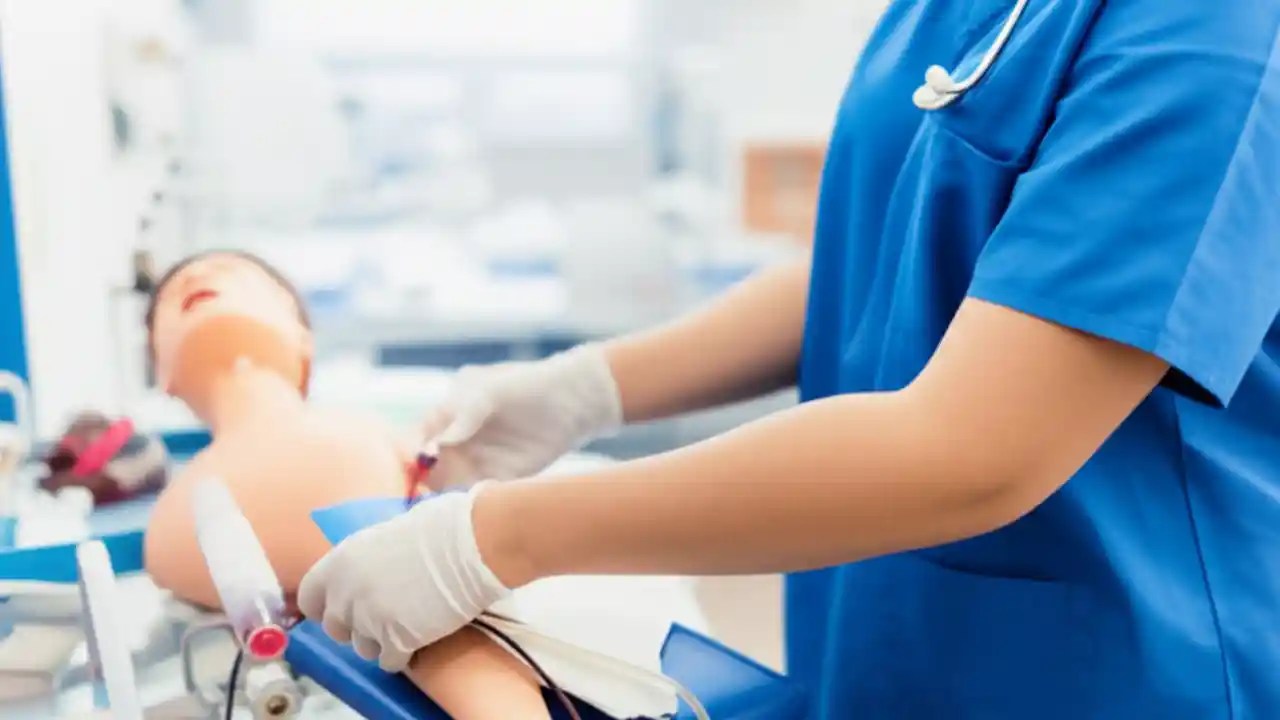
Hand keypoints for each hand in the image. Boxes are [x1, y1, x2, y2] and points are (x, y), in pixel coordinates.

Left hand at [296, 485, 510, 671]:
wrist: (473, 543)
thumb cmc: (439, 529)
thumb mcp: (385, 535)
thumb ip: (363, 561)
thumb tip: (359, 575)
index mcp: (340, 562)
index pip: (310, 598)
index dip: (326, 606)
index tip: (343, 608)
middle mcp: (347, 592)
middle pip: (336, 628)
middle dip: (357, 626)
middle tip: (384, 615)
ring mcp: (371, 618)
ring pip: (362, 648)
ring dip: (381, 641)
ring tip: (409, 623)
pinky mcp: (398, 639)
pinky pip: (389, 662)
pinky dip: (403, 655)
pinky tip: (419, 639)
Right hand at [422, 344, 621, 486]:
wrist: (573, 399)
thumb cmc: (525, 385)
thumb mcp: (489, 391)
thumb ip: (461, 416)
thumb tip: (432, 447)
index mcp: (448, 414)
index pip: (418, 438)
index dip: (411, 454)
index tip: (412, 468)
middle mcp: (458, 441)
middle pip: (429, 469)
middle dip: (421, 483)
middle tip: (419, 496)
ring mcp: (478, 460)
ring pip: (449, 486)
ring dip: (443, 497)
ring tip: (441, 506)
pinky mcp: (501, 478)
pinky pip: (478, 494)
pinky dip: (471, 502)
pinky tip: (468, 507)